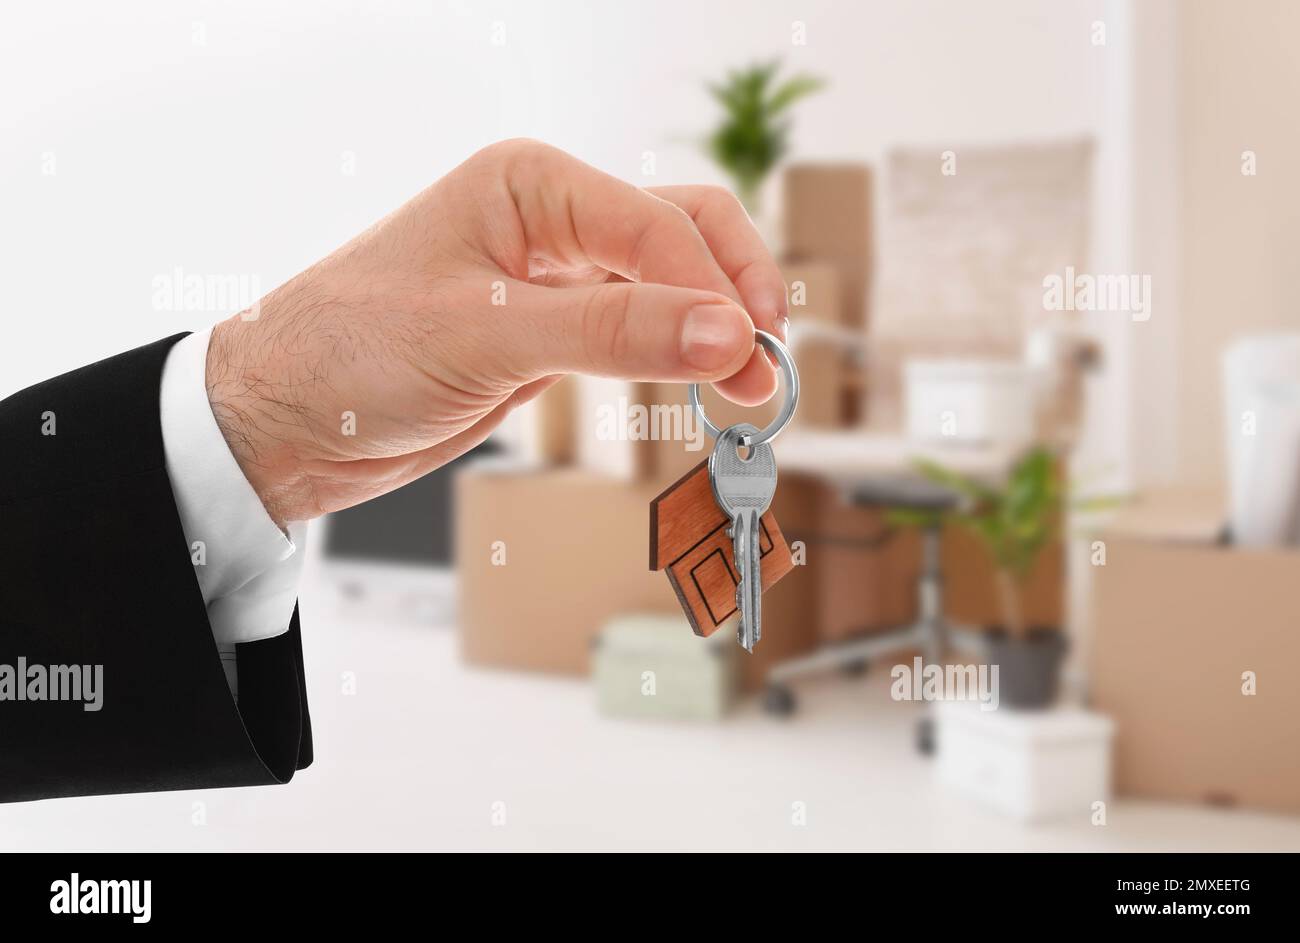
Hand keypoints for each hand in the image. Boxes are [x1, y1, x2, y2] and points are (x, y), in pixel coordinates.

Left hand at [205, 139, 787, 526]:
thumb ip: (610, 331)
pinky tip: (698, 384)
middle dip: (728, 296)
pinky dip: (676, 356)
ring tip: (744, 388)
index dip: (710, 288)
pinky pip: (637, 331)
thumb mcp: (485, 335)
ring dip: (712, 327)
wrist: (284, 421)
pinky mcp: (551, 335)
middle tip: (761, 369)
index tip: (744, 352)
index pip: (655, 222)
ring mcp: (554, 279)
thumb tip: (722, 332)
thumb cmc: (350, 353)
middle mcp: (549, 220)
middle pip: (681, 235)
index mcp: (528, 184)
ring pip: (667, 284)